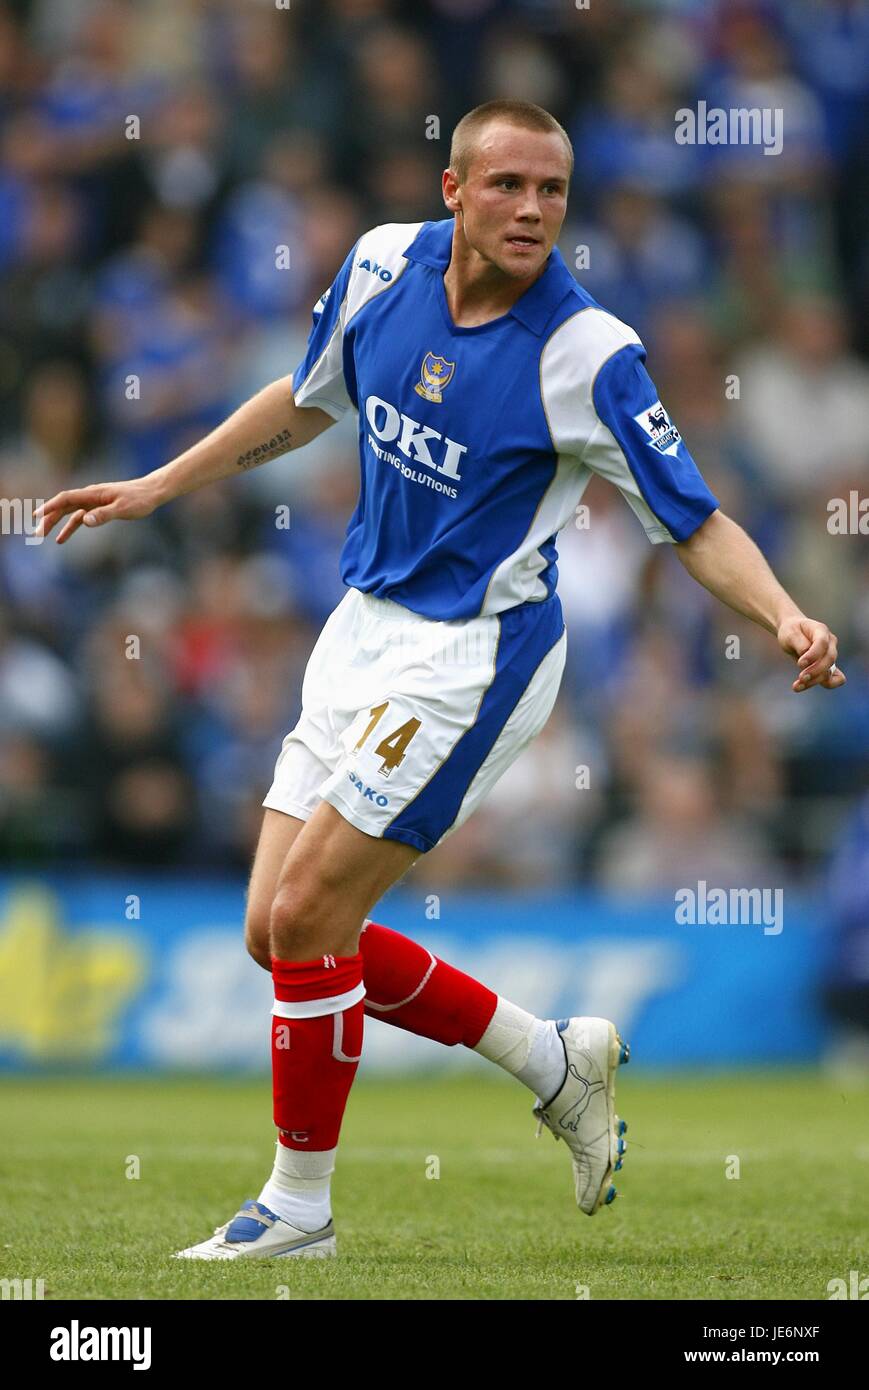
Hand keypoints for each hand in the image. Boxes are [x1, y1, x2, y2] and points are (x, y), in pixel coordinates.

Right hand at [34, 478, 158, 543]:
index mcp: (93, 494)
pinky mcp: (98, 508)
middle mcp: (89, 496)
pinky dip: (70, 527)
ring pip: (68, 512)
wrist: (151, 492)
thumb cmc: (139, 500)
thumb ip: (104, 515)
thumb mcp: (123, 509)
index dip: (50, 506)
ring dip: (56, 523)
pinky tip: (61, 538)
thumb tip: (85, 520)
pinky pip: (79, 518)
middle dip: (49, 518)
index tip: (37, 516)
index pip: (66, 499)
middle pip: (63, 506)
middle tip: (37, 533)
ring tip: (43, 535)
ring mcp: (93, 502)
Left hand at [777, 615, 845, 691]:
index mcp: (821, 630)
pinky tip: (806, 687)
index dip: (813, 655)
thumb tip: (806, 657)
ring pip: (831, 671)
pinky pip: (833, 678)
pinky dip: (821, 684)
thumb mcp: (790, 634)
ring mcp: (831, 655)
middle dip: (815, 671)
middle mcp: (830, 642)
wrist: (792, 634)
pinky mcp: (829, 666)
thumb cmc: (791, 631)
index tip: (800, 664)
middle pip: (829, 659)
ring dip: (815, 681)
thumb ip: (799, 643)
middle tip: (800, 678)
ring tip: (797, 686)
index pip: (822, 643)